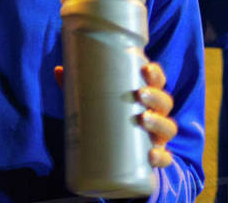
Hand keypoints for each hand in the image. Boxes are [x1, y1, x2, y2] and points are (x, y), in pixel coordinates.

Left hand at [53, 61, 177, 168]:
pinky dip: (162, 157)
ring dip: (159, 123)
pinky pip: (165, 158)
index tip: (145, 68)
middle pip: (164, 102)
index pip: (156, 81)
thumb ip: (79, 86)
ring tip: (143, 119)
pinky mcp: (155, 157)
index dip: (155, 74)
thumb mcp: (95, 101)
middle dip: (156, 96)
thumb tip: (59, 70)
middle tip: (140, 94)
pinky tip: (152, 155)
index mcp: (145, 96)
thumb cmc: (109, 117)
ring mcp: (157, 136)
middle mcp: (155, 114)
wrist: (118, 155)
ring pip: (168, 127)